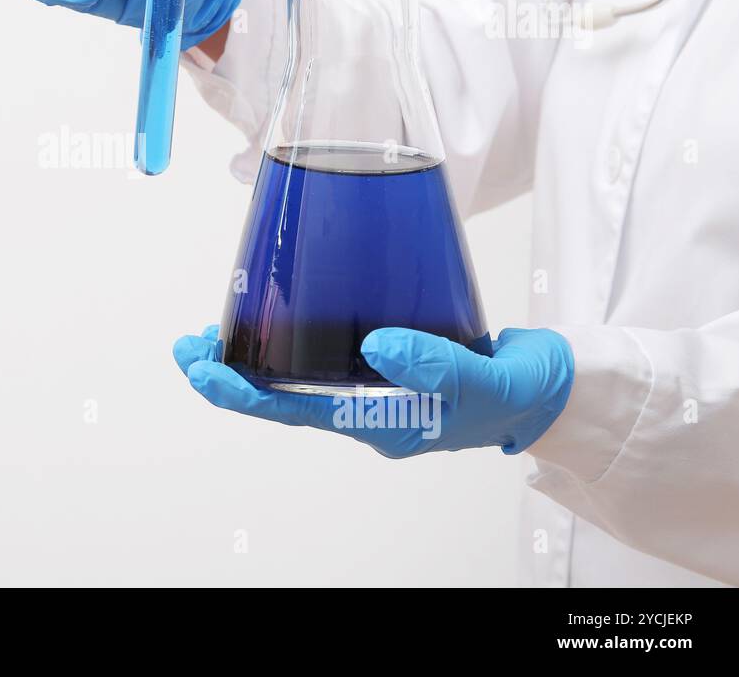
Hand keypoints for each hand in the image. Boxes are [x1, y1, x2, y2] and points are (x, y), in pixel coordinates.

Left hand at [173, 325, 573, 456]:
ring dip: (253, 357)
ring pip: (296, 377)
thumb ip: (434, 362)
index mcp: (381, 422)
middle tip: (188, 346)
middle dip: (230, 374)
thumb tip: (374, 346)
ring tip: (212, 332)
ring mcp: (374, 387)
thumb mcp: (483, 379)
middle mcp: (367, 409)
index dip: (242, 392)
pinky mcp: (387, 360)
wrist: (550, 388)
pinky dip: (291, 339)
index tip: (201, 369)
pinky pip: (325, 357)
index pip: (294, 410)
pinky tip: (277, 316)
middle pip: (282, 397)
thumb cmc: (518, 390)